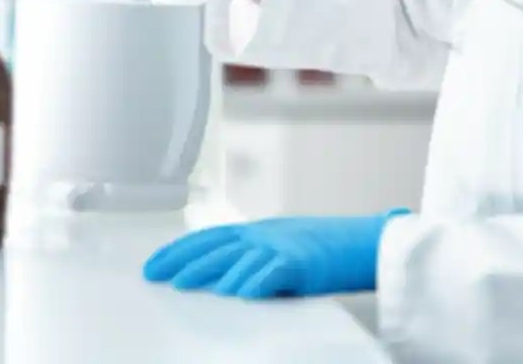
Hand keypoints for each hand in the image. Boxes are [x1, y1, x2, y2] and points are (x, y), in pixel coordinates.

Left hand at [142, 210, 409, 297]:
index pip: (209, 237)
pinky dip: (254, 282)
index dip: (179, 249)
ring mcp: (284, 246)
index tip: (154, 264)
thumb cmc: (326, 248)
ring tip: (183, 286)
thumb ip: (253, 256)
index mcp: (258, 230)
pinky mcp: (303, 263)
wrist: (368, 242)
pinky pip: (274, 272)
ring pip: (238, 257)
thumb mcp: (282, 245)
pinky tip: (237, 294)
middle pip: (215, 245)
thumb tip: (222, 277)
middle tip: (156, 276)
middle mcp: (265, 234)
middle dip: (182, 261)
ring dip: (208, 272)